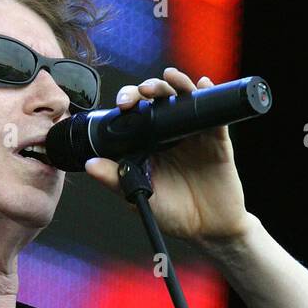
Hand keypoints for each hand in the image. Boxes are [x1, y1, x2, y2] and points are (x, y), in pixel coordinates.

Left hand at [84, 67, 250, 242]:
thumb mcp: (141, 197)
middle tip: (143, 92)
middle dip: (151, 88)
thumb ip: (116, 180)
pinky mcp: (217, 141)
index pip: (138, 113)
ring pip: (186, 100)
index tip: (123, 104)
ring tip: (170, 78)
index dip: (130, 101)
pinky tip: (201, 84)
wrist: (209, 229)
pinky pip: (214, 114)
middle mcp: (171, 134)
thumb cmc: (174, 214)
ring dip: (178, 84)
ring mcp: (194, 135)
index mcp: (150, 144)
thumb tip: (90, 164)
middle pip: (161, 100)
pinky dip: (208, 94)